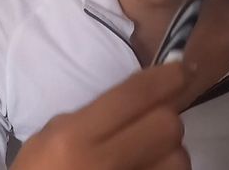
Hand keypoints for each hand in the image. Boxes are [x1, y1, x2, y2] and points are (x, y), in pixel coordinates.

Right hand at [10, 62, 192, 169]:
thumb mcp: (48, 137)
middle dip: (166, 117)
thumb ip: (92, 116)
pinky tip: (149, 167)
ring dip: (170, 151)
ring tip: (150, 152)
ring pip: (178, 158)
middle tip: (153, 119)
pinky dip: (165, 169)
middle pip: (167, 125)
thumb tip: (137, 99)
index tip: (179, 69)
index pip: (134, 96)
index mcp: (75, 137)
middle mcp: (104, 162)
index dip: (166, 78)